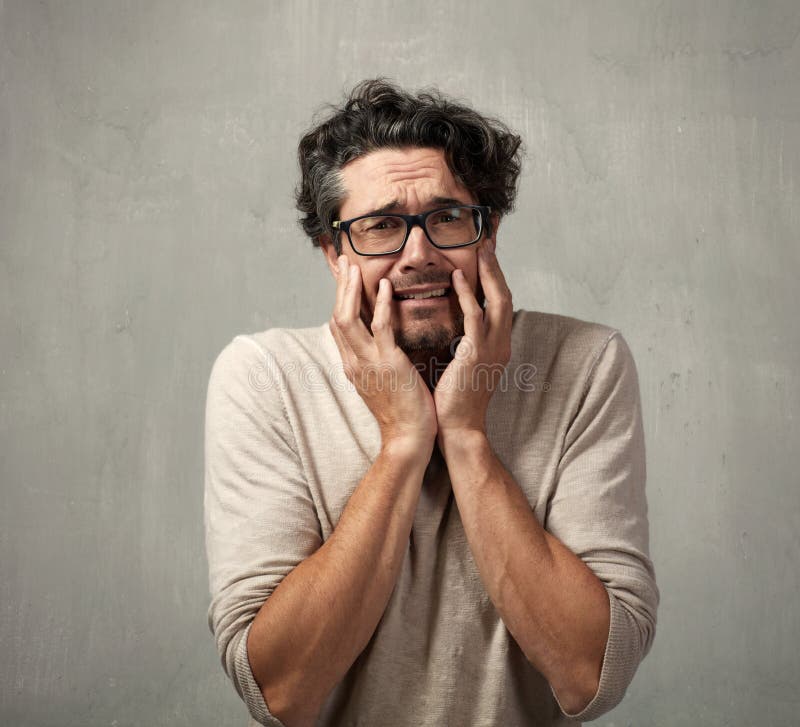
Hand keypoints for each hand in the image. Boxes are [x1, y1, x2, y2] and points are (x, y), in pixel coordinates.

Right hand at [329, 256, 437, 452]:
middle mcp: (353, 361)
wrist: (409, 437)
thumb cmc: (401, 411)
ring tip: (354, 267)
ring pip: (347, 319)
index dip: (338, 298)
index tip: (341, 276)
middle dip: (338, 287)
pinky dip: (380, 305)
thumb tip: (378, 340)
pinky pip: (380, 328)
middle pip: (336, 316)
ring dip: (349, 290)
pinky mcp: (388, 364)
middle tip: (343, 261)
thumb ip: (375, 359)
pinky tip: (385, 287)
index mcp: (352, 365)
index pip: (338, 325)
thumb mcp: (381, 381)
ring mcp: (367, 363)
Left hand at [434, 240, 512, 441]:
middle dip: (497, 267)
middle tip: (488, 241)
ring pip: (498, 301)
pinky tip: (459, 276)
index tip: (486, 256)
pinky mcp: (477, 355)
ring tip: (480, 248)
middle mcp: (501, 343)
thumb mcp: (462, 364)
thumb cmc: (454, 400)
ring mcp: (492, 349)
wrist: (457, 429)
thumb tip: (449, 322)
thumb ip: (461, 341)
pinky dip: (469, 295)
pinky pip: (476, 318)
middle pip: (505, 295)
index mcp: (497, 345)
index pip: (499, 303)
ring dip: (489, 272)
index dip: (495, 278)